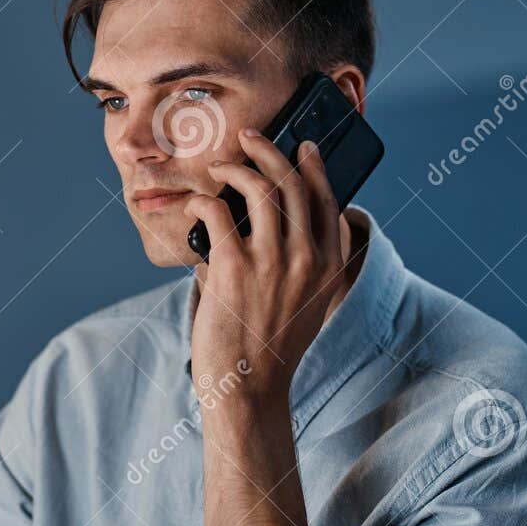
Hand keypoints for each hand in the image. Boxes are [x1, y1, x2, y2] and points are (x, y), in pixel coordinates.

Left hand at [183, 132, 346, 404]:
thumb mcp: (308, 302)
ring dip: (237, 167)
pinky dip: (204, 200)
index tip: (302, 147)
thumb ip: (306, 262)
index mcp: (329, 265)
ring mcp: (272, 260)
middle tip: (250, 138)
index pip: (327, 199)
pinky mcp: (234, 266)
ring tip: (222, 165)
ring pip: (259, 188)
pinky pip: (217, 212)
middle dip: (270, 151)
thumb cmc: (270, 345)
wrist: (249, 387)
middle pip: (293, 183)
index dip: (314, 167)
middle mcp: (306, 257)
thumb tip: (279, 219)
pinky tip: (197, 204)